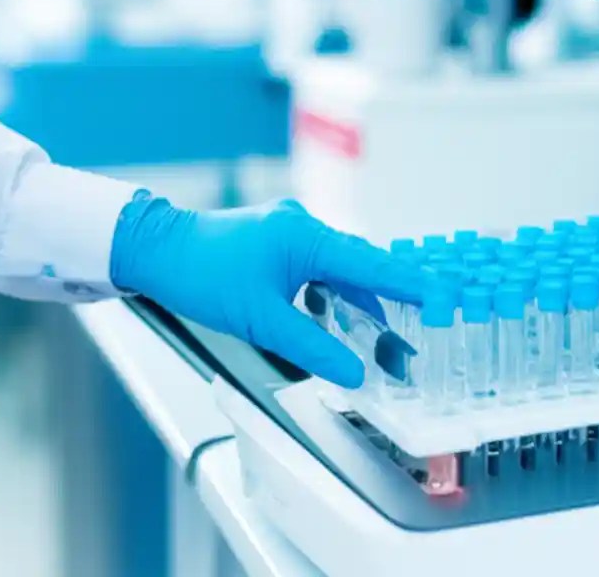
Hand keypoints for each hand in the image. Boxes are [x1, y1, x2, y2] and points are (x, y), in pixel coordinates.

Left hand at [110, 195, 424, 387]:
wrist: (155, 249)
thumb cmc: (200, 273)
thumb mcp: (261, 320)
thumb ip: (312, 346)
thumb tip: (352, 370)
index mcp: (306, 237)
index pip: (371, 264)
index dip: (410, 284)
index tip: (443, 295)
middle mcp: (304, 228)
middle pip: (361, 268)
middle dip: (388, 301)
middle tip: (416, 331)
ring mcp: (291, 232)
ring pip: (340, 270)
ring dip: (359, 301)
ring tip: (381, 336)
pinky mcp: (278, 242)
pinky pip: (320, 268)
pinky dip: (333, 293)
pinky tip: (337, 319)